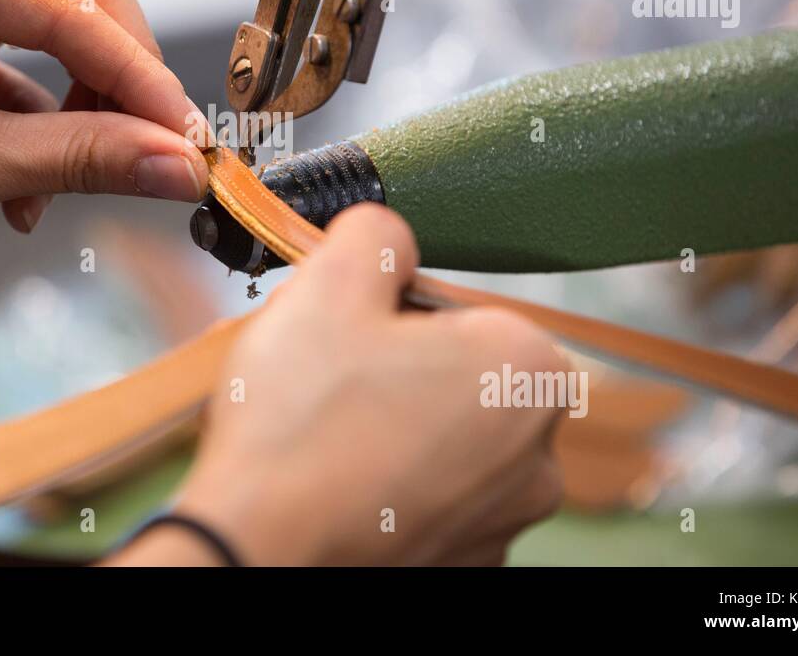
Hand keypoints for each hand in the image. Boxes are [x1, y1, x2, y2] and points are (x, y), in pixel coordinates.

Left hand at [0, 0, 207, 312]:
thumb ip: (86, 158)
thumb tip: (181, 166)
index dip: (136, 71)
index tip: (185, 135)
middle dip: (119, 68)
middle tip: (156, 139)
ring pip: (57, 22)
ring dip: (85, 101)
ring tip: (88, 171)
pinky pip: (26, 66)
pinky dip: (45, 126)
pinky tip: (29, 197)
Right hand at [115, 204, 564, 565]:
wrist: (258, 551)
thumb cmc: (299, 420)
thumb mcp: (330, 281)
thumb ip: (378, 232)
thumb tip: (390, 235)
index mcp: (526, 366)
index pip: (460, 310)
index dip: (392, 313)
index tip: (346, 336)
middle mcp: (539, 451)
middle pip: (457, 378)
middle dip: (398, 372)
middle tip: (330, 384)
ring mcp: (505, 520)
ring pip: (442, 443)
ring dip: (393, 432)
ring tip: (326, 440)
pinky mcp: (465, 565)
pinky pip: (428, 503)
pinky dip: (390, 493)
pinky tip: (336, 488)